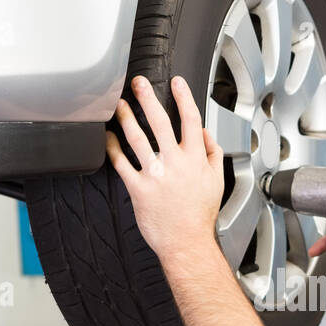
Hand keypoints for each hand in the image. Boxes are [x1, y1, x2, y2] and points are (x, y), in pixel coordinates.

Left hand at [106, 74, 224, 263]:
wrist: (186, 242)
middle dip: (148, 98)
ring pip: (138, 138)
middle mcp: (175, 163)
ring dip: (127, 118)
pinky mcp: (138, 188)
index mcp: (196, 159)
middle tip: (139, 84)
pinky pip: (122, 163)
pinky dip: (113, 148)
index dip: (183, 97)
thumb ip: (213, 154)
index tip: (177, 83)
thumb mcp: (217, 181)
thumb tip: (205, 134)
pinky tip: (108, 138)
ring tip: (120, 105)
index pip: (190, 119)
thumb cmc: (200, 215)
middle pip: (160, 122)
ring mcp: (155, 175)